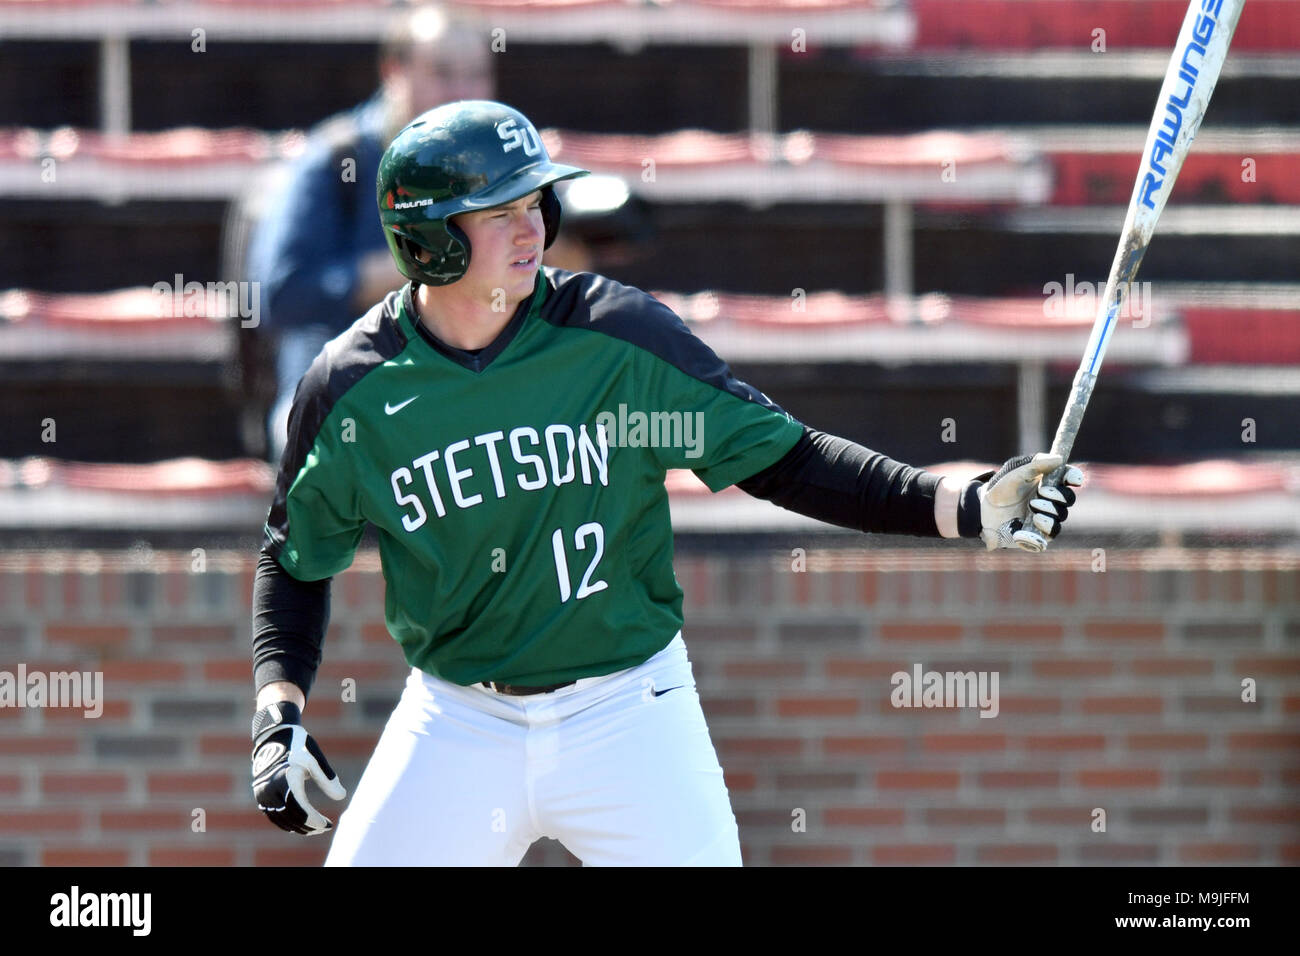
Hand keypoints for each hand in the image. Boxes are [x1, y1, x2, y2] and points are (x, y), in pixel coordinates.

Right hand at [251, 700, 345, 834]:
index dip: (314, 820)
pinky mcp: (260, 794)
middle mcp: (271, 788)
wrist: (273, 737)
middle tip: (324, 828)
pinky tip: (299, 824)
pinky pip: (272, 814)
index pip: (301, 809)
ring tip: (314, 829)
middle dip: (308, 826)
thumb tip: (342, 796)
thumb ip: (327, 779)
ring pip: (280, 819)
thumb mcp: (315, 760)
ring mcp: (263, 793)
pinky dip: (286, 822)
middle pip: (291, 817)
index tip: (328, 825)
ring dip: (297, 827)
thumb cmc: (299, 746)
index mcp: (286, 779)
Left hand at [975, 453, 1082, 551]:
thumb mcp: (1015, 471)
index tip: (1071, 479)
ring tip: (1032, 506)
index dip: (1074, 477)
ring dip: (1049, 510)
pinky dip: (1045, 527)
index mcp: (1048, 482)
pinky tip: (1034, 520)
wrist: (982, 509)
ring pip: (1061, 516)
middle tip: (1041, 492)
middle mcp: (1051, 500)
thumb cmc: (1001, 487)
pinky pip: (1051, 534)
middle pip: (1069, 499)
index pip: (1069, 478)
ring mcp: (1046, 517)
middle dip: (1059, 496)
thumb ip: (1036, 464)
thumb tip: (1060, 459)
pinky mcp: (1039, 534)